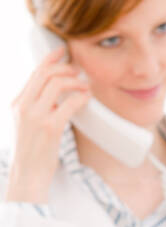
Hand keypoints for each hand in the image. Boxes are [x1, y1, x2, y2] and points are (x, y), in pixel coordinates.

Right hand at [5, 46, 91, 202]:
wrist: (28, 176)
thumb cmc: (31, 153)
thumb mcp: (26, 125)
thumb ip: (36, 108)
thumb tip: (56, 96)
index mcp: (16, 104)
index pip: (34, 73)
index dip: (50, 59)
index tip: (63, 51)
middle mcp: (23, 106)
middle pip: (45, 74)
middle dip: (65, 68)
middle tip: (78, 72)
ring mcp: (36, 117)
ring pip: (56, 84)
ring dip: (75, 81)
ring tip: (85, 86)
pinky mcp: (50, 128)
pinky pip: (69, 104)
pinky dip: (80, 97)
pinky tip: (87, 98)